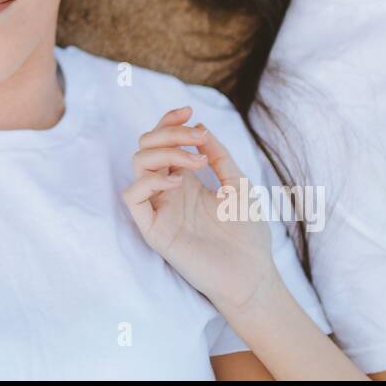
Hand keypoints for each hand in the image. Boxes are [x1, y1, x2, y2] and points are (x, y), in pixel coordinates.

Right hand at [121, 106, 274, 311]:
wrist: (252, 275)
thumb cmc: (248, 234)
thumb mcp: (239, 184)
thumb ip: (219, 156)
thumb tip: (199, 127)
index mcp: (185, 179)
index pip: (163, 142)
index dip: (169, 122)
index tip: (189, 111)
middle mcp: (168, 191)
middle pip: (146, 147)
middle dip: (167, 132)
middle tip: (197, 137)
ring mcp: (159, 208)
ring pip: (137, 165)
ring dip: (164, 152)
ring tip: (194, 160)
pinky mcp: (153, 229)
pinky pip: (132, 197)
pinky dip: (148, 182)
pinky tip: (177, 183)